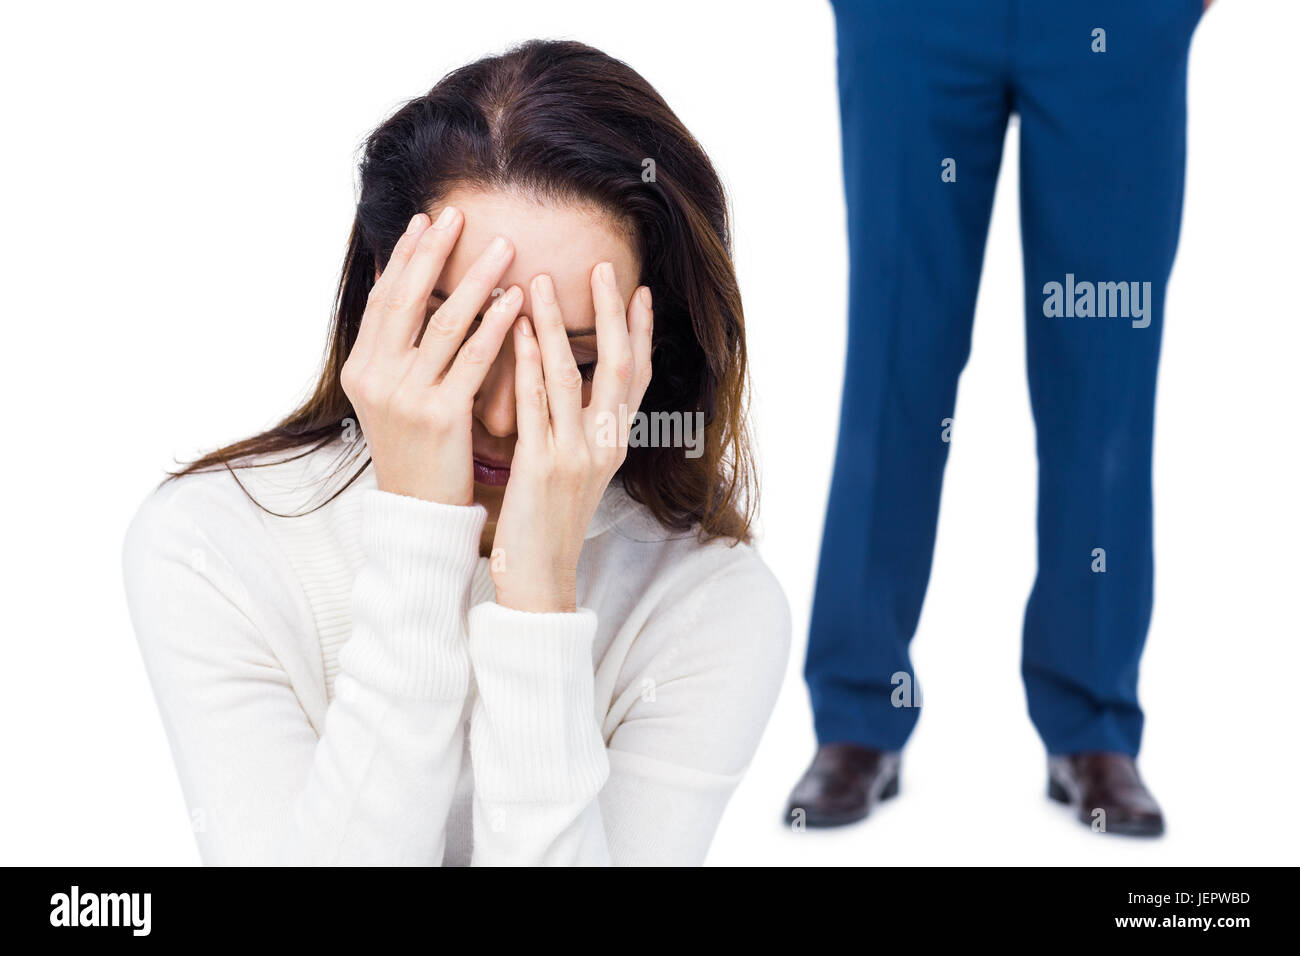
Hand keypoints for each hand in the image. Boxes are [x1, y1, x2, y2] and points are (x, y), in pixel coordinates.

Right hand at [340, 209, 522, 504]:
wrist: (418, 513)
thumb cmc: (416, 453)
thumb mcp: (391, 399)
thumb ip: (396, 351)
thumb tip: (401, 293)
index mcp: (361, 370)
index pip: (383, 299)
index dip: (404, 257)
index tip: (426, 221)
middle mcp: (376, 378)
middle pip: (406, 300)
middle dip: (433, 253)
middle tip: (457, 214)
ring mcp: (405, 397)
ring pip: (443, 323)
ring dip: (475, 279)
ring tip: (504, 248)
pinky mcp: (439, 416)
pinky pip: (472, 359)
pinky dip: (493, 324)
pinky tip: (513, 300)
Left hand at [490, 263, 653, 611]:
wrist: (540, 578)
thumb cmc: (550, 522)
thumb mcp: (577, 470)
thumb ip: (581, 427)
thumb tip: (575, 384)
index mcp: (616, 443)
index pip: (639, 377)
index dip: (641, 331)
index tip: (638, 290)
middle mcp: (606, 445)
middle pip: (620, 366)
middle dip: (612, 313)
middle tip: (601, 266)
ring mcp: (577, 455)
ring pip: (574, 376)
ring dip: (559, 323)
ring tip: (540, 280)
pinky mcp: (542, 467)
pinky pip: (537, 405)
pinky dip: (530, 363)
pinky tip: (519, 330)